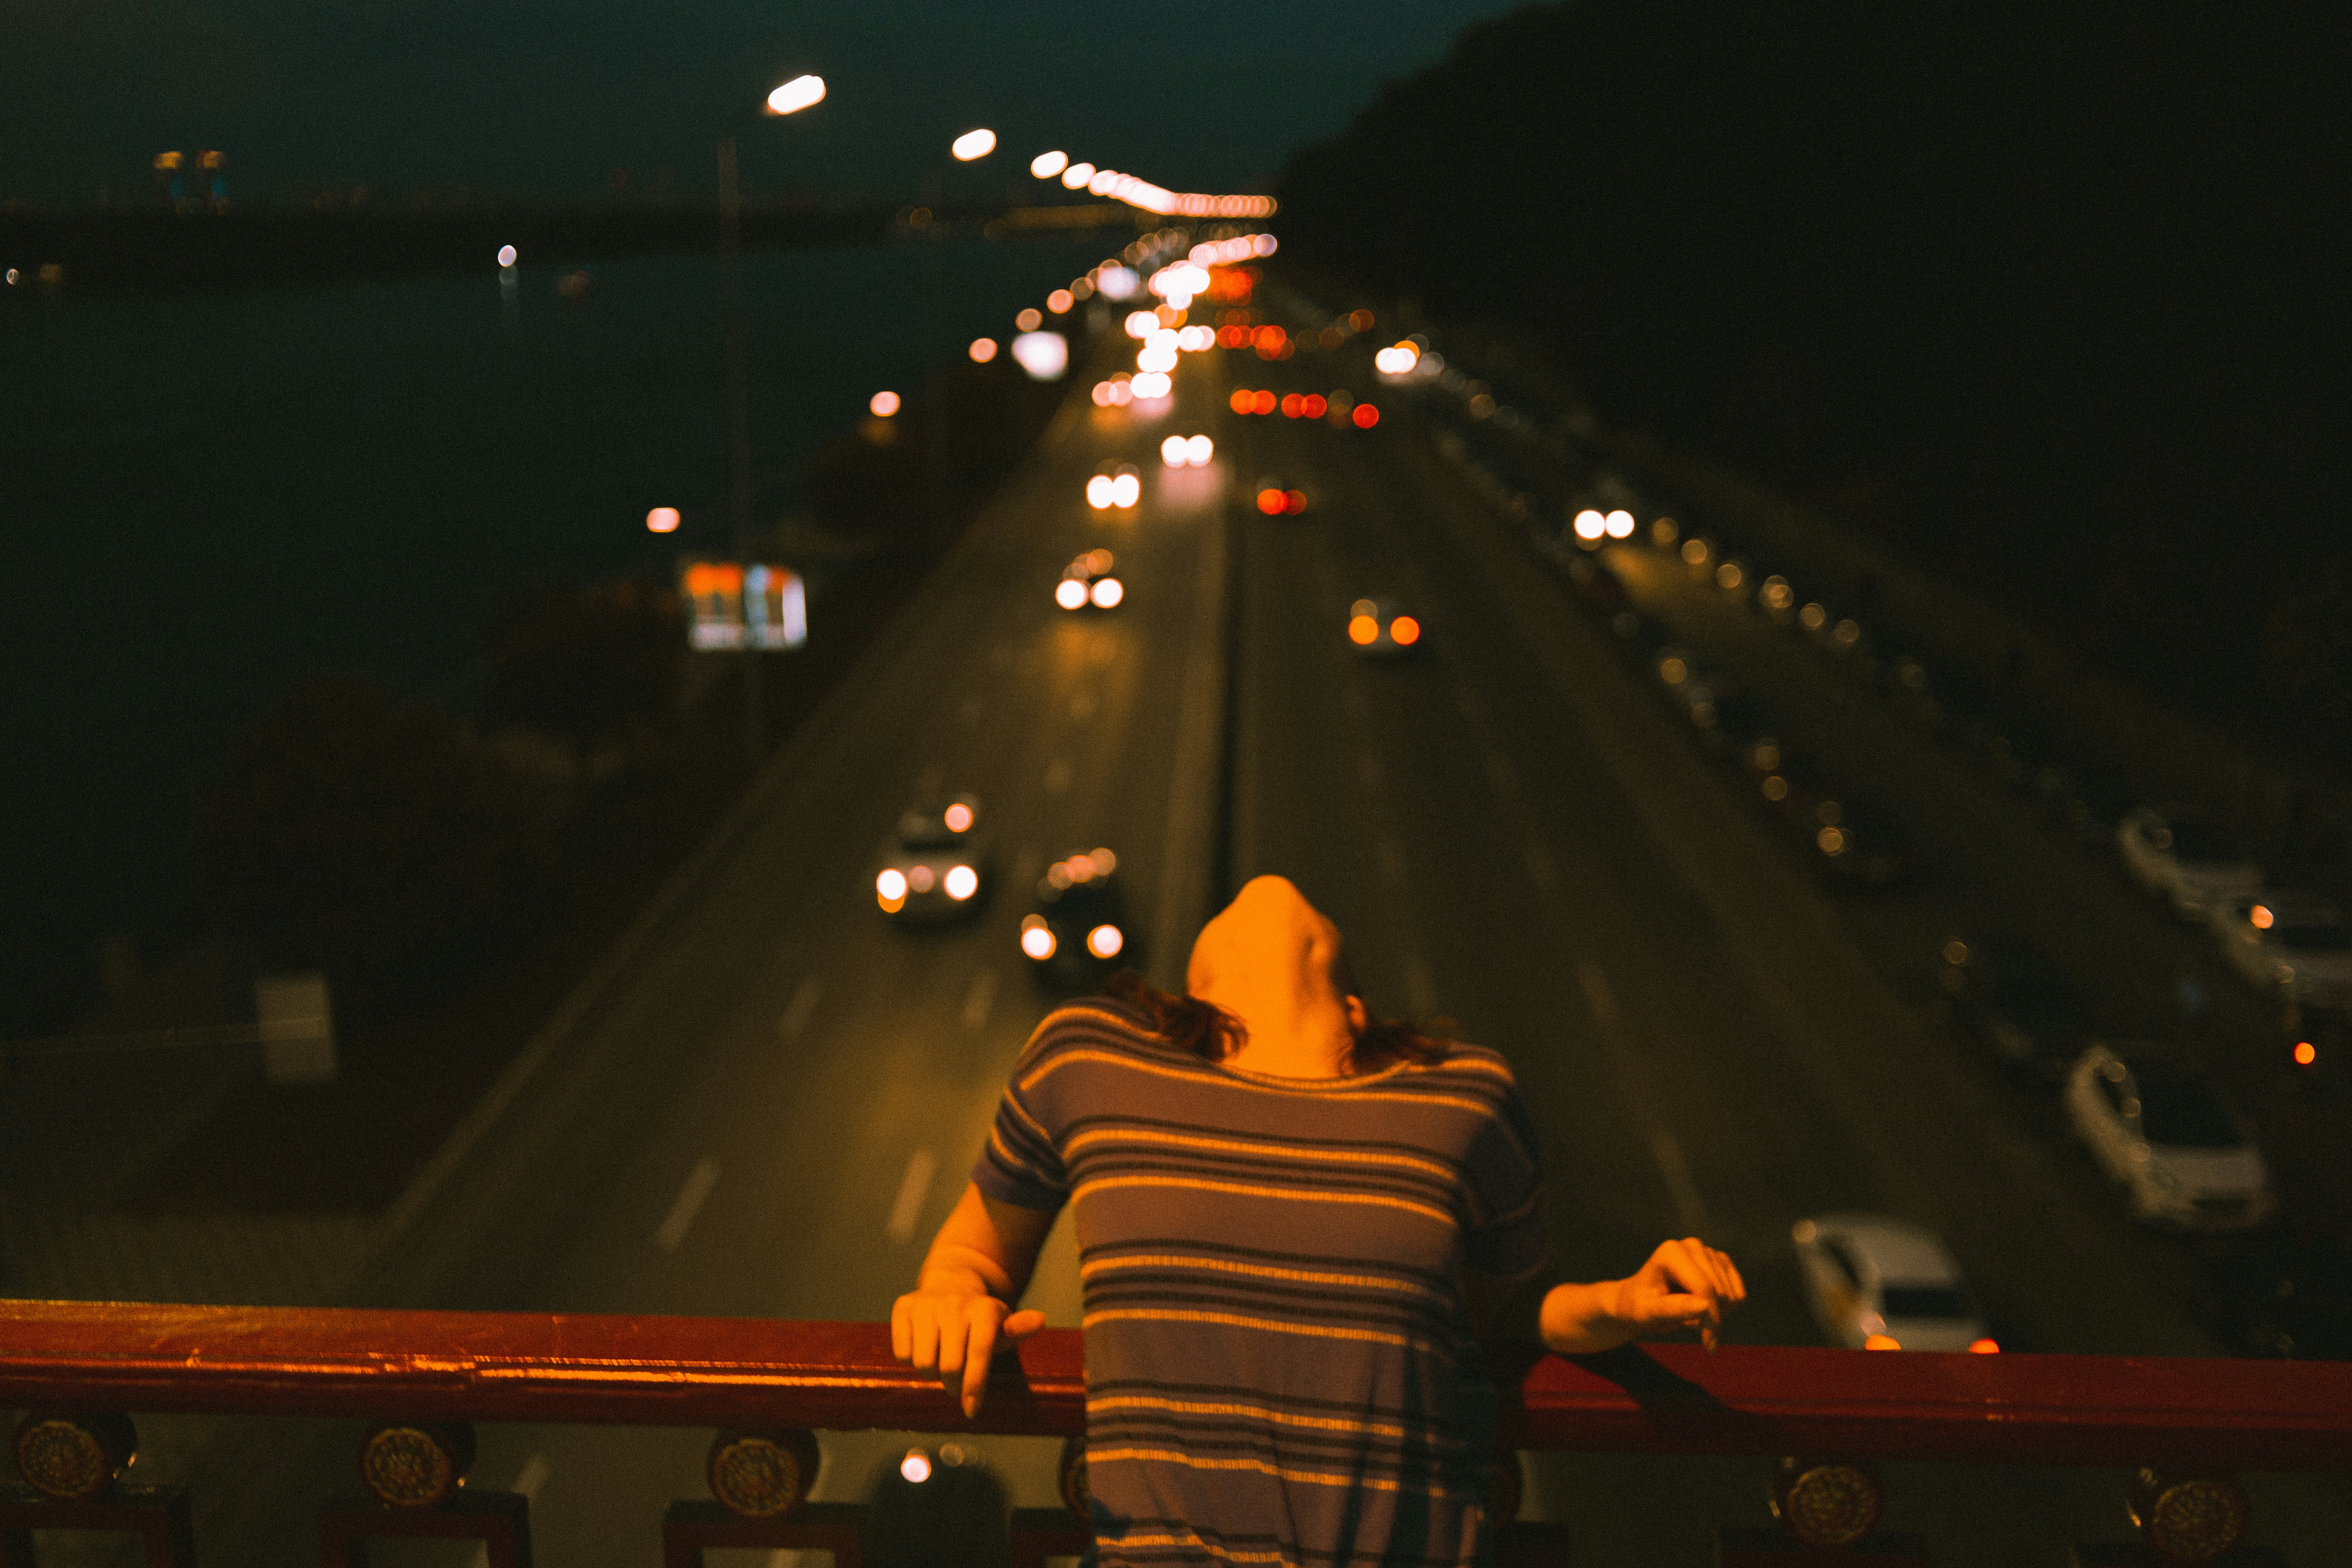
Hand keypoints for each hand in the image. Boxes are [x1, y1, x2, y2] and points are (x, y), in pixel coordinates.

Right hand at [891, 1281, 1046, 1418]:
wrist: (951, 1284)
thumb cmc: (980, 1318)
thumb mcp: (1001, 1325)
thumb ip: (1018, 1330)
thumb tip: (1040, 1320)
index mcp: (984, 1310)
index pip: (979, 1354)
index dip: (975, 1387)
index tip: (971, 1411)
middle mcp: (955, 1303)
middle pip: (950, 1367)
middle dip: (954, 1385)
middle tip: (957, 1383)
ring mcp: (926, 1304)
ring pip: (924, 1363)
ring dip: (932, 1374)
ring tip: (941, 1364)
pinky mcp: (903, 1307)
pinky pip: (903, 1353)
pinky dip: (911, 1360)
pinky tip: (923, 1349)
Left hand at [1614, 1237, 1745, 1349]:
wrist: (1639, 1301)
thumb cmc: (1639, 1307)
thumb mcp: (1649, 1313)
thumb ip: (1675, 1309)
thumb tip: (1705, 1305)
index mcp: (1672, 1252)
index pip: (1704, 1288)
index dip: (1709, 1320)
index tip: (1708, 1346)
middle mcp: (1692, 1246)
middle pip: (1720, 1292)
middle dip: (1710, 1319)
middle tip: (1686, 1323)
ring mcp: (1708, 1252)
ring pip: (1732, 1295)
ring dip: (1715, 1314)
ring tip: (1689, 1313)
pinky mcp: (1721, 1263)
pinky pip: (1739, 1294)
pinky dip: (1725, 1309)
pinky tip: (1701, 1307)